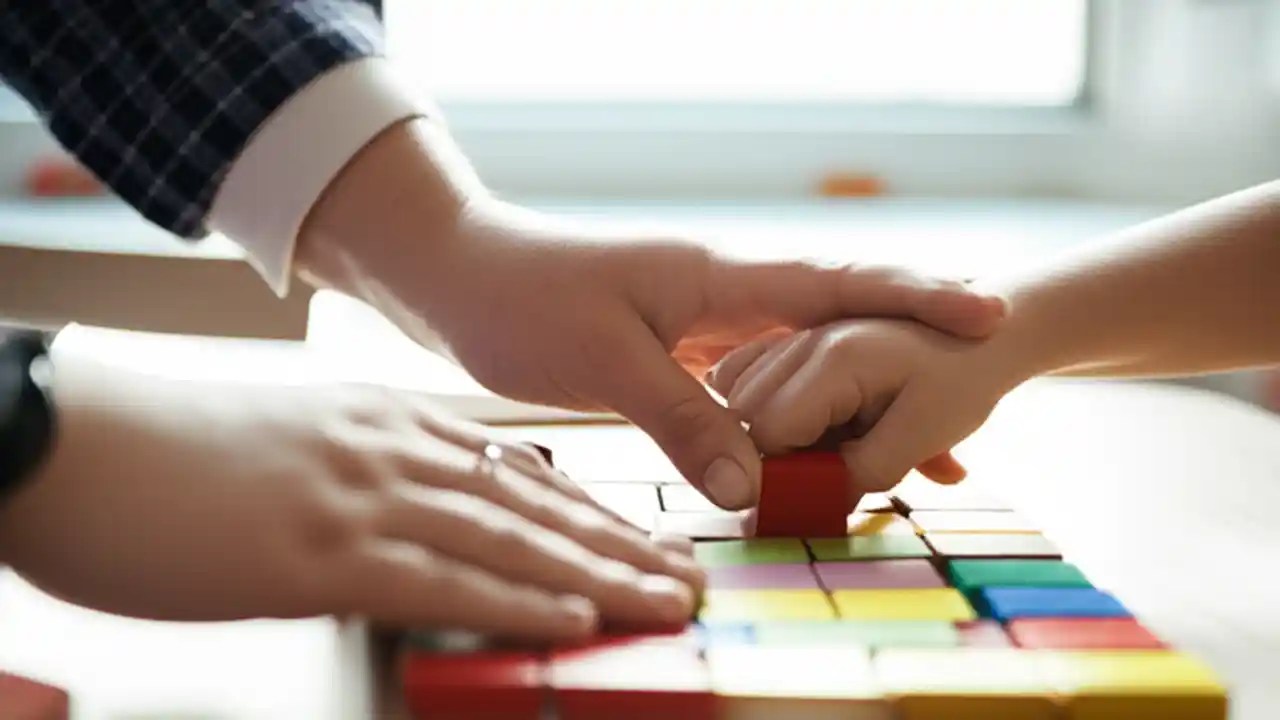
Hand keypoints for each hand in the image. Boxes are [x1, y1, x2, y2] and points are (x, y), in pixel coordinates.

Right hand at [0, 354, 701, 641]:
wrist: (77, 437)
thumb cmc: (173, 451)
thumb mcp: (289, 442)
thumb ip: (361, 466)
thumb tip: (412, 506)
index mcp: (382, 423)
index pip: (511, 470)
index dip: (584, 510)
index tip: (640, 538)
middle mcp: (389, 452)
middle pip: (530, 504)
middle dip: (618, 546)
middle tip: (687, 575)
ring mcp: (360, 499)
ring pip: (508, 540)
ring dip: (598, 576)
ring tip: (665, 601)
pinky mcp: (318, 553)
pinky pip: (439, 579)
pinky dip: (514, 600)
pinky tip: (571, 616)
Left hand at [296, 120, 1006, 511]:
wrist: (461, 279)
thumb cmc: (523, 303)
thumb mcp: (605, 361)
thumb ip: (683, 419)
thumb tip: (754, 486)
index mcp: (717, 276)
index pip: (836, 284)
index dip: (915, 298)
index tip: (987, 312)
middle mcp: (722, 293)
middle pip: (837, 320)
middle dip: (910, 348)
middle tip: (975, 392)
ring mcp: (702, 321)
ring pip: (800, 357)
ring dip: (857, 391)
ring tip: (912, 440)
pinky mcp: (678, 350)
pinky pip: (754, 382)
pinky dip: (793, 411)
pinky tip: (812, 443)